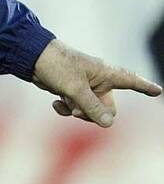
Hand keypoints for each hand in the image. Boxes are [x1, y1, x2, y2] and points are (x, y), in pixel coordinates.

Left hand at [31, 38, 161, 127]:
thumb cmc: (56, 66)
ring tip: (64, 102)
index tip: (158, 91)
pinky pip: (76, 108)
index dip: (145, 87)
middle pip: (107, 109)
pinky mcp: (71, 91)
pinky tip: (56, 103)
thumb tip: (108, 124)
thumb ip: (92, 107)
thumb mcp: (75, 89)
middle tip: (77, 111)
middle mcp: (99, 81)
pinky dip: (67, 109)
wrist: (32, 59)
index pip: (132, 81)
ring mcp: (85, 87)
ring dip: (77, 112)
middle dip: (93, 114)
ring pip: (90, 111)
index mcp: (106, 74)